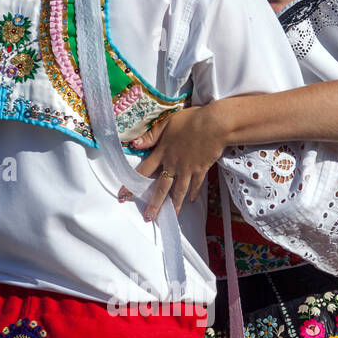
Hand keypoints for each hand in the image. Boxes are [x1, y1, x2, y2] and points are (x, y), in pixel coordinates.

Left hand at [118, 101, 229, 219]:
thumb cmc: (190, 120)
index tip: (123, 197)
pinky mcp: (201, 169)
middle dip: (154, 204)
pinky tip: (191, 200)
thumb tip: (134, 144)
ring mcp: (188, 168)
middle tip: (148, 217)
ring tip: (171, 215)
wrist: (214, 124)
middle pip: (161, 188)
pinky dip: (193, 193)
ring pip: (179, 191)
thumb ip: (151, 136)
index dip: (132, 185)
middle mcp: (173, 164)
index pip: (143, 171)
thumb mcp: (167, 123)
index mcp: (162, 152)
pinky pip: (196, 184)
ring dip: (174, 204)